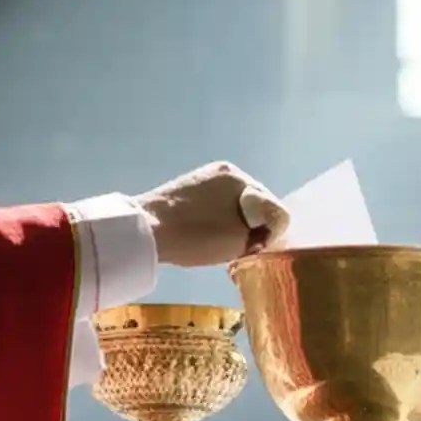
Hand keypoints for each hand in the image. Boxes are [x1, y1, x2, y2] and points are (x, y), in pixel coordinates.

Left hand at [134, 161, 288, 266]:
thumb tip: (263, 233)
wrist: (144, 230)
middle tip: (242, 249)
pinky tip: (207, 237)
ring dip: (237, 226)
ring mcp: (205, 178)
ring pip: (237, 207)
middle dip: (255, 228)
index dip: (271, 234)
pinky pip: (218, 207)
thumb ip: (261, 234)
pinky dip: (220, 223)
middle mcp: (226, 171)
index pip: (276, 209)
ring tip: (223, 245)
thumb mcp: (239, 240)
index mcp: (239, 177)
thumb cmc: (195, 235)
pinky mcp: (188, 189)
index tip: (255, 249)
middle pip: (257, 205)